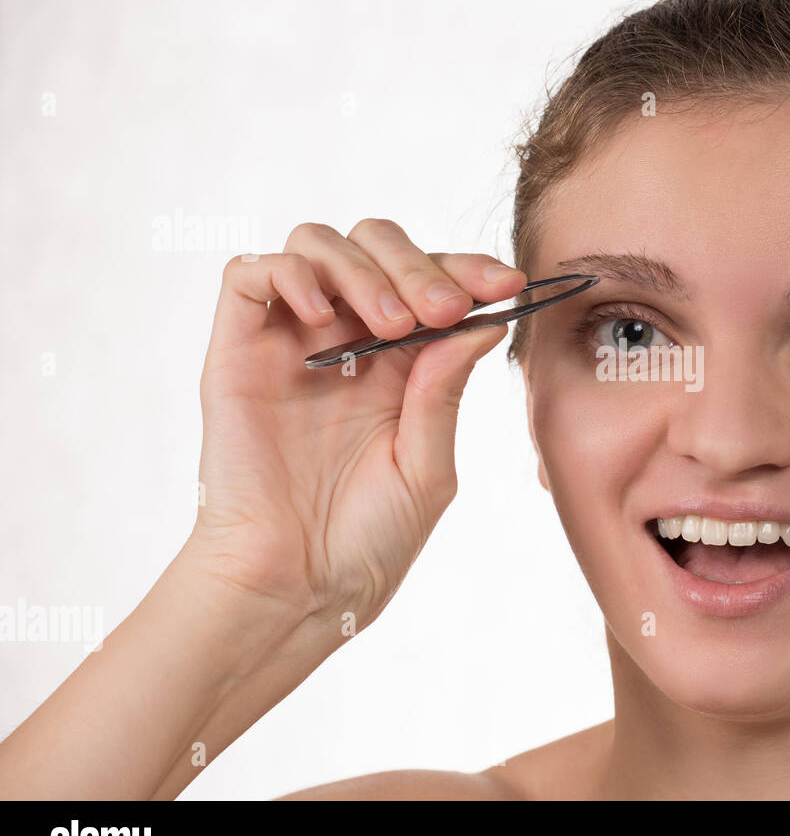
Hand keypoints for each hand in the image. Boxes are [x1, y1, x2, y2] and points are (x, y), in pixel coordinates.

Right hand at [185, 218, 525, 630]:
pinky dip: (290, 272)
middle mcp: (344, 343)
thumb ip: (444, 391)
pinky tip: (323, 315)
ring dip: (364, 267)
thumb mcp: (427, 467)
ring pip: (318, 245)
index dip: (469, 271)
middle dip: (420, 265)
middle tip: (442, 309)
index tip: (507, 285)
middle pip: (377, 248)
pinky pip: (249, 273)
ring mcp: (290, 343)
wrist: (296, 590)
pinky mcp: (236, 352)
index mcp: (399, 365)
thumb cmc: (366, 542)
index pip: (433, 284)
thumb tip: (484, 321)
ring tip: (391, 325)